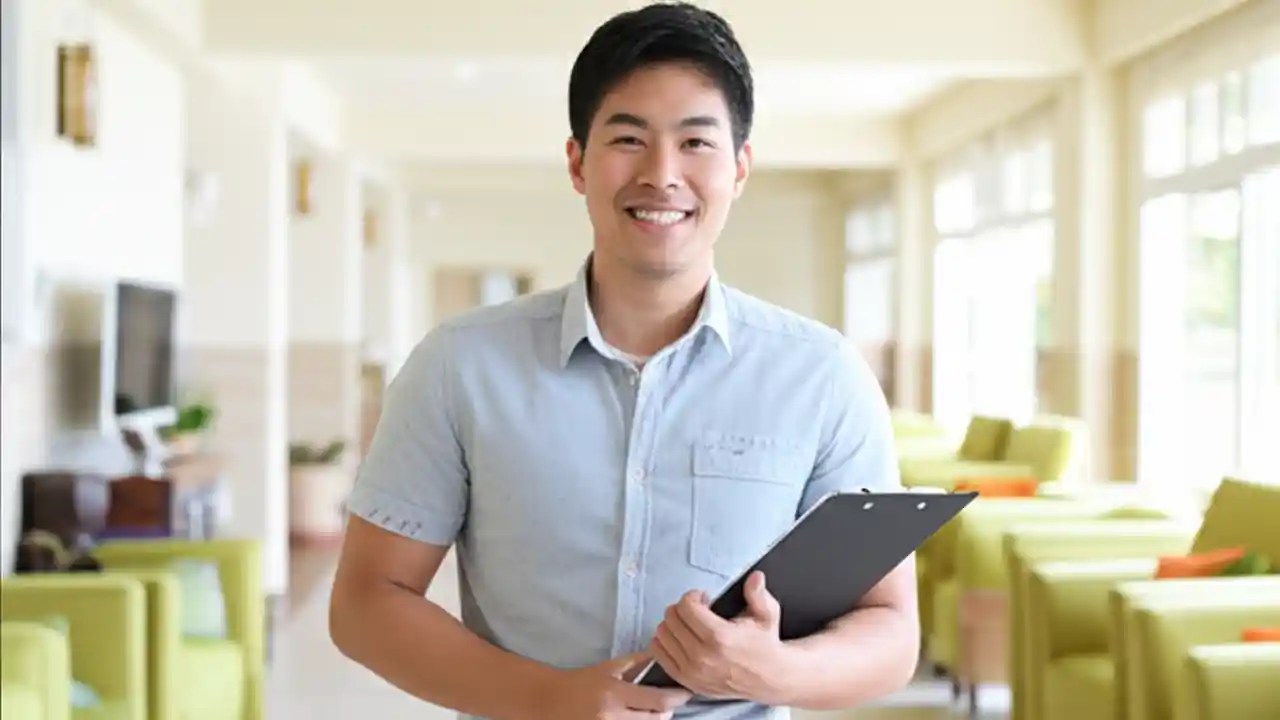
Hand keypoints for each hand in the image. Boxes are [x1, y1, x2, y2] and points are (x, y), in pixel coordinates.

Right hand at [534, 652, 692, 719]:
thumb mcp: (608, 668)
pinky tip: (638, 717)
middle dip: (667, 712)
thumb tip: (660, 652)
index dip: (677, 697)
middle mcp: (613, 717)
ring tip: (653, 710)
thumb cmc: (581, 682)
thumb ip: (635, 662)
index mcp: (615, 694)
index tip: (687, 692)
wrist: (550, 701)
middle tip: (669, 702)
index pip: (657, 700)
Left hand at [650, 571, 787, 702]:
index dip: (692, 596)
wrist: (770, 679)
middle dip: (682, 607)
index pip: (686, 607)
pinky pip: (659, 654)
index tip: (702, 597)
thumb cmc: (765, 646)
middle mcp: (702, 656)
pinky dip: (664, 642)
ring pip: (662, 634)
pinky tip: (680, 638)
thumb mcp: (768, 616)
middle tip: (695, 609)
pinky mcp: (686, 681)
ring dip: (672, 623)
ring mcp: (692, 671)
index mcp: (720, 637)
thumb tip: (755, 577)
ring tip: (689, 624)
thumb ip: (758, 594)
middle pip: (671, 618)